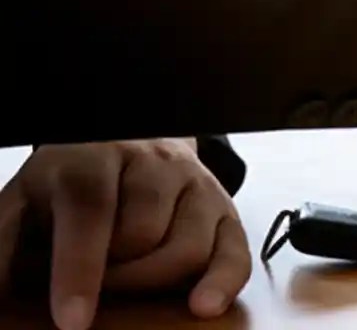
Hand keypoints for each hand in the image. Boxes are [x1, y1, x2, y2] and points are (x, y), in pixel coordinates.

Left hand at [0, 139, 250, 329]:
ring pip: (188, 246)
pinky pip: (235, 250)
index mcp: (93, 155)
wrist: (130, 143)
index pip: (91, 206)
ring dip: (156, 284)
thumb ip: (2, 240)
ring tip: (129, 290)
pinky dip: (223, 282)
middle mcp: (153, 162)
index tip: (72, 320)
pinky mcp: (224, 208)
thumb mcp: (24, 200)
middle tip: (96, 294)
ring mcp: (195, 183)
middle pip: (145, 232)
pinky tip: (203, 307)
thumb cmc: (70, 185)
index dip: (80, 266)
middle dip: (118, 278)